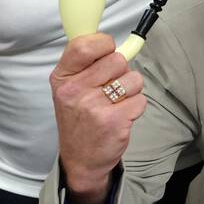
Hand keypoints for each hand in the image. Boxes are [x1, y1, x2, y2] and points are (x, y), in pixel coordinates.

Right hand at [50, 33, 145, 198]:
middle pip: (117, 60)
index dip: (104, 44)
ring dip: (131, 90)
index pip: (85, 44)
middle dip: (121, 71)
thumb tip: (116, 43)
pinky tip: (121, 116)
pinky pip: (140, 100)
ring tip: (115, 103)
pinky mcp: (114, 121)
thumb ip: (87, 64)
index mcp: (62, 78)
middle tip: (110, 87)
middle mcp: (75, 90)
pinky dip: (136, 107)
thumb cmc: (79, 119)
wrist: (81, 160)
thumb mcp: (70, 89)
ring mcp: (94, 106)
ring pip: (133, 79)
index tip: (106, 52)